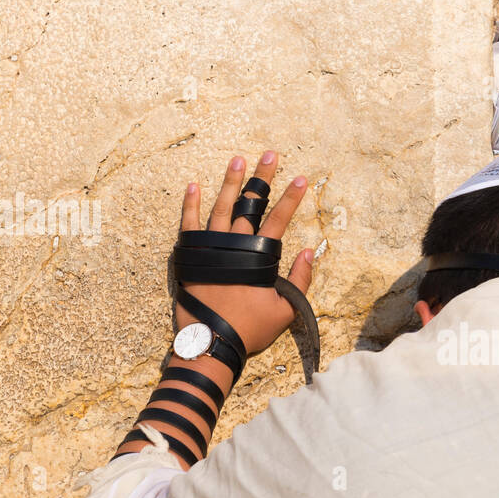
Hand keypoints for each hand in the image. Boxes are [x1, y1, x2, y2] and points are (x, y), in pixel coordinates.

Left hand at [176, 150, 314, 355]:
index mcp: (258, 257)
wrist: (210, 343)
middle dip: (262, 178)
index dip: (291, 198)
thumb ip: (299, 280)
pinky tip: (193, 186)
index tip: (301, 179)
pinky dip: (191, 204)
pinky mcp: (189, 255)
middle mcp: (234, 245)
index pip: (279, 220)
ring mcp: (209, 247)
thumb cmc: (249, 329)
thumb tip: (309, 252)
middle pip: (250, 204)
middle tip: (269, 154)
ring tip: (237, 159)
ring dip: (230, 182)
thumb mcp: (285, 310)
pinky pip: (189, 224)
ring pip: (221, 207)